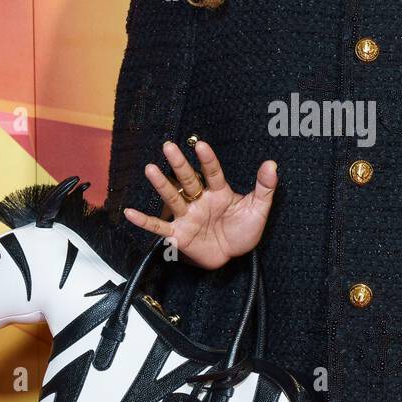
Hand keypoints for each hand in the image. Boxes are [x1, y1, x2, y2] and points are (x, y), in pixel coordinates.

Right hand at [122, 139, 277, 269]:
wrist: (233, 256)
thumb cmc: (243, 230)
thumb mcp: (258, 209)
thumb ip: (265, 187)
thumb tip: (272, 164)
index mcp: (219, 192)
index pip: (212, 173)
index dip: (207, 160)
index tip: (200, 144)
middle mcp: (200, 200)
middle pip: (188, 180)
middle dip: (179, 164)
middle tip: (168, 146)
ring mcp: (188, 216)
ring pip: (173, 197)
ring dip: (162, 184)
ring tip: (150, 169)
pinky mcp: (179, 234)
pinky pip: (159, 227)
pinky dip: (145, 222)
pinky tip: (130, 213)